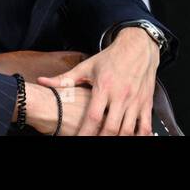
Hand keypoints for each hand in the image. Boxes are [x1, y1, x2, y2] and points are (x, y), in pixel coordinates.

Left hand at [35, 28, 160, 134]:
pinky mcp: (146, 102)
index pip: (92, 117)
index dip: (85, 134)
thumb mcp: (87, 66)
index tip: (78, 140)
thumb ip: (65, 78)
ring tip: (109, 142)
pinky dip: (140, 136)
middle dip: (101, 140)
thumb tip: (42, 82)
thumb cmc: (111, 57)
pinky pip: (145, 125)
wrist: (138, 45)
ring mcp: (135, 100)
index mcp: (104, 87)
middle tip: (93, 144)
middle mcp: (121, 95)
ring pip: (128, 130)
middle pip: (110, 128)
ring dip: (118, 139)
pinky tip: (131, 139)